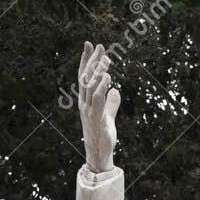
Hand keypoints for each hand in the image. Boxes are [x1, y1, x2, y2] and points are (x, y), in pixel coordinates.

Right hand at [78, 41, 120, 172]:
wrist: (99, 155)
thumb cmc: (102, 136)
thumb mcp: (107, 116)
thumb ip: (111, 103)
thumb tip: (115, 91)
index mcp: (85, 101)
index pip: (83, 76)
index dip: (86, 59)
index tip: (90, 44)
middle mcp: (84, 103)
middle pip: (86, 77)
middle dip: (92, 60)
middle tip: (100, 46)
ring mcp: (88, 111)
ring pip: (91, 86)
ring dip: (98, 71)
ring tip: (107, 59)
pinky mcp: (96, 118)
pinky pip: (97, 99)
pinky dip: (102, 87)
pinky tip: (108, 77)